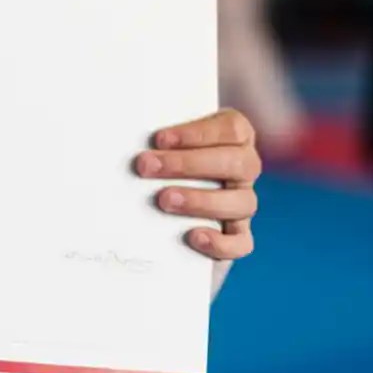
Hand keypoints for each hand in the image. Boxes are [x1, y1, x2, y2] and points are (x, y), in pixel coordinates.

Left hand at [135, 109, 260, 259]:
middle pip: (236, 163)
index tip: (159, 139)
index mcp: (236, 135)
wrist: (170, 188)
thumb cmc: (165, 154)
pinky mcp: (237, 235)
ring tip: (164, 200)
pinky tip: (193, 236)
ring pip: (242, 202)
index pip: (231, 129)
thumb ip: (160, 137)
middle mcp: (245, 168)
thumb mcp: (166, 139)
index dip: (196, 134)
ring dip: (200, 201)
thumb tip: (127, 133)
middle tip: (147, 167)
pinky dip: (220, 243)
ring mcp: (243, 202)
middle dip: (187, 164)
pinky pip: (241, 243)